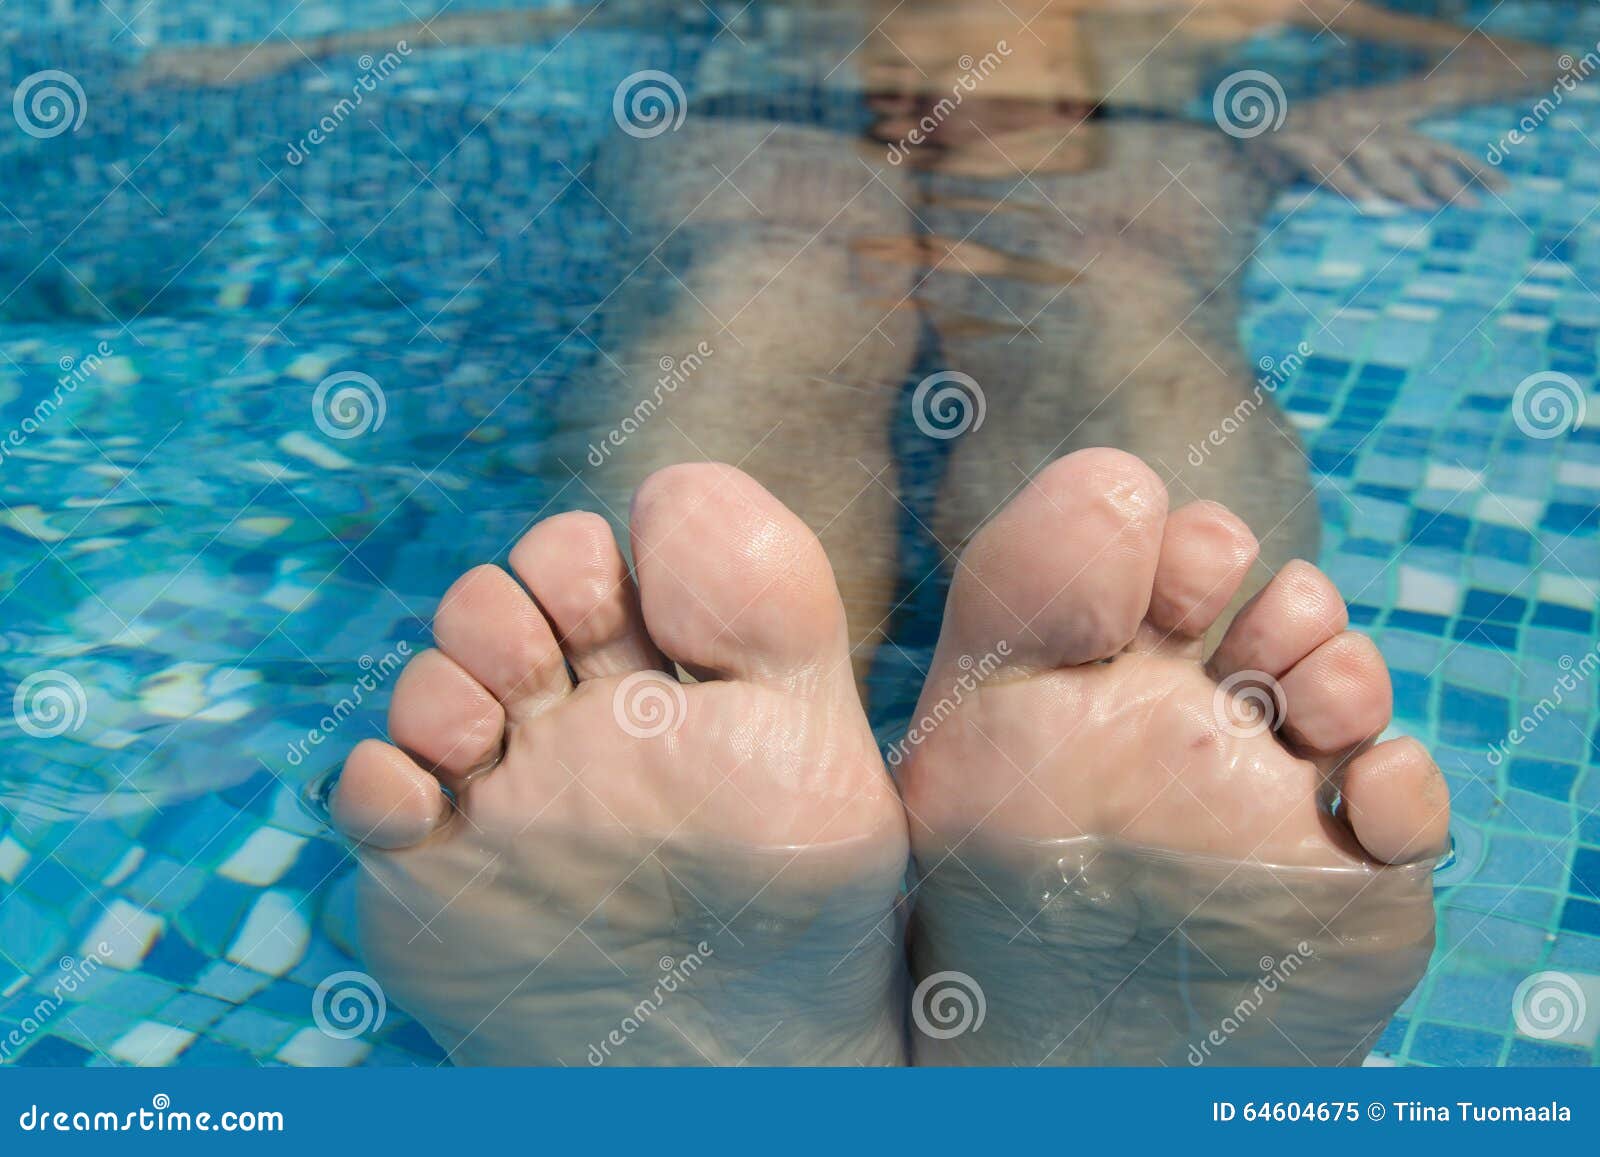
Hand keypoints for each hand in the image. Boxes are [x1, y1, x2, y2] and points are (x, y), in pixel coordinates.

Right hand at [1261, 107, 1505, 208]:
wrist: (1253, 132)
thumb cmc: (1311, 154)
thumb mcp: (1356, 159)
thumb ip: (1387, 173)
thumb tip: (1427, 198)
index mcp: (1386, 130)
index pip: (1439, 147)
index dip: (1473, 166)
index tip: (1507, 189)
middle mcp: (1367, 127)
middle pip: (1415, 153)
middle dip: (1445, 180)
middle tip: (1472, 208)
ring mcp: (1333, 133)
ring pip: (1374, 159)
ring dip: (1398, 184)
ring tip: (1422, 207)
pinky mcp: (1300, 144)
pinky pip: (1327, 167)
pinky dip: (1346, 185)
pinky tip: (1366, 205)